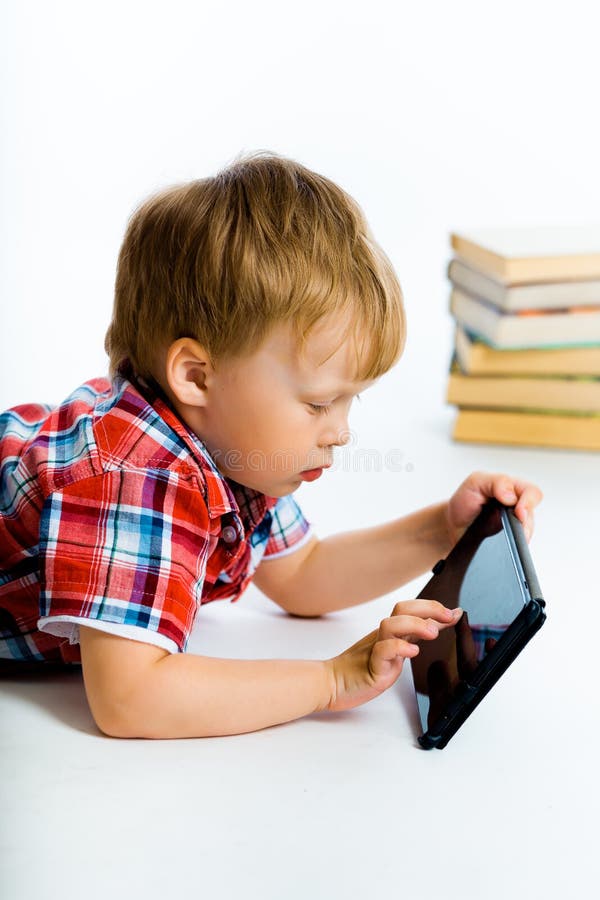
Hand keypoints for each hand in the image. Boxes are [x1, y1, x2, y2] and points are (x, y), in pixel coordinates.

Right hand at [325, 600, 462, 712]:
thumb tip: (437, 624)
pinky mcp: (371, 667)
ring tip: (432, 633)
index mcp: (391, 632)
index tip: (456, 611)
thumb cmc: (361, 668)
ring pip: (392, 625)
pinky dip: (399, 648)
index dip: (434, 607)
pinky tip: (412, 651)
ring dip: (415, 625)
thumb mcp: (394, 650)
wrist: (331, 682)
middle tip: (448, 616)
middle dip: (428, 609)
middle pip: (403, 608)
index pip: (412, 609)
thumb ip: (414, 636)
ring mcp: (376, 649)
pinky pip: (383, 651)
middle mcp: (384, 636)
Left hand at [445, 471, 542, 545]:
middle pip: (532, 515)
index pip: (532, 492)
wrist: (453, 526)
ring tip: (499, 535)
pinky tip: (501, 542)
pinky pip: (520, 544)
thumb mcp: (474, 483)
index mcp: (511, 487)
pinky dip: (513, 545)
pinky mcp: (511, 539)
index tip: (518, 513)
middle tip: (510, 528)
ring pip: (528, 531)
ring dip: (518, 536)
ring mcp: (514, 523)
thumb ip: (496, 482)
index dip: (528, 503)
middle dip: (524, 523)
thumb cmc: (464, 503)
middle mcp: (516, 505)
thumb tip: (512, 496)